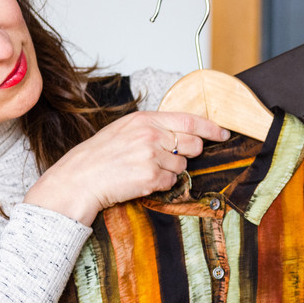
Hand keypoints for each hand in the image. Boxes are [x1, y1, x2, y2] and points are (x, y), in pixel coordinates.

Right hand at [24, 110, 228, 224]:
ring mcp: (152, 156)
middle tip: (168, 157)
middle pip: (193, 144)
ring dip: (170, 170)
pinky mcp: (151, 177)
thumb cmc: (100, 155)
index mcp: (145, 119)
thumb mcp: (125, 129)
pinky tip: (141, 180)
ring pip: (182, 165)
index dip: (211, 128)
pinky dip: (161, 183)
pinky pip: (171, 181)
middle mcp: (151, 135)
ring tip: (144, 169)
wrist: (80, 178)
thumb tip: (182, 133)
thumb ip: (153, 127)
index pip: (189, 120)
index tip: (223, 133)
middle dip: (189, 153)